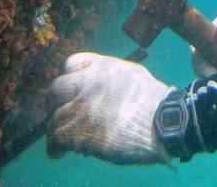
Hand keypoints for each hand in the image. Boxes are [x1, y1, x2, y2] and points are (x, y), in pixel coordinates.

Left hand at [46, 52, 173, 164]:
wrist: (162, 123)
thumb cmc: (155, 103)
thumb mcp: (133, 76)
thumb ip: (113, 78)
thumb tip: (105, 90)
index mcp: (103, 67)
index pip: (72, 63)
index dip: (68, 77)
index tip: (71, 90)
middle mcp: (88, 83)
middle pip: (56, 89)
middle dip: (56, 102)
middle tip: (61, 113)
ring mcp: (81, 106)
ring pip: (54, 117)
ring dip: (58, 128)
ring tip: (62, 137)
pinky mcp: (78, 130)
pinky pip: (56, 138)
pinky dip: (56, 147)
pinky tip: (59, 153)